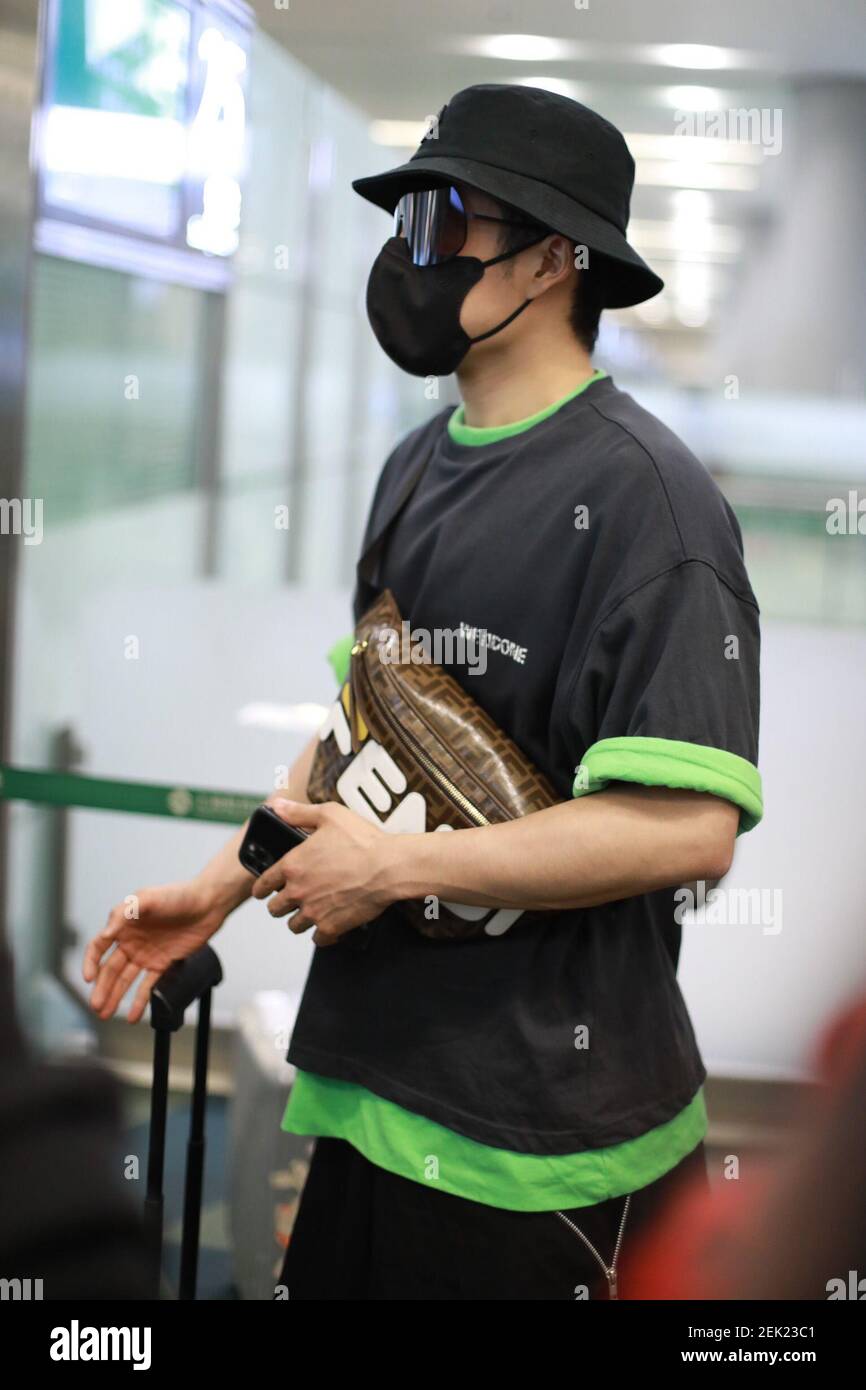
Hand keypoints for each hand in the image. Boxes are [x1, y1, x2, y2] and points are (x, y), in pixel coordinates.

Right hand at [82, 880, 228, 1022]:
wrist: (208, 904)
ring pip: (125, 980)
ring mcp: (146, 954)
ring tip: (106, 1014)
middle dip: (101, 988)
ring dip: (115, 997)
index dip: (91, 962)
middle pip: (110, 969)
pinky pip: (148, 986)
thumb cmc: (178, 895)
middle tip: (96, 1006)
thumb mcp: (148, 898)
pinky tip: (133, 1015)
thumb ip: (124, 913)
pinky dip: (140, 1001)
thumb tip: (105, 934)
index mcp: (123, 925)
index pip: (98, 947)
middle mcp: (131, 941)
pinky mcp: (163, 964)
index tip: (88, 979)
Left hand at [251, 799, 396, 946]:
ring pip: (293, 926)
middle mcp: (298, 891)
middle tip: (290, 901)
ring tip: (310, 912)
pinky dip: (322, 934)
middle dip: (280, 905)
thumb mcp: (329, 815)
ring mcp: (314, 912)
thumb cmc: (362, 840)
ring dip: (300, 920)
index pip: (263, 884)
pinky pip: (317, 939)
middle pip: (275, 909)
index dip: (261, 888)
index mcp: (292, 865)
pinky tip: (329, 923)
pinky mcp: (331, 927)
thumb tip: (276, 807)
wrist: (389, 867)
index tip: (264, 891)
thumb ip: (298, 813)